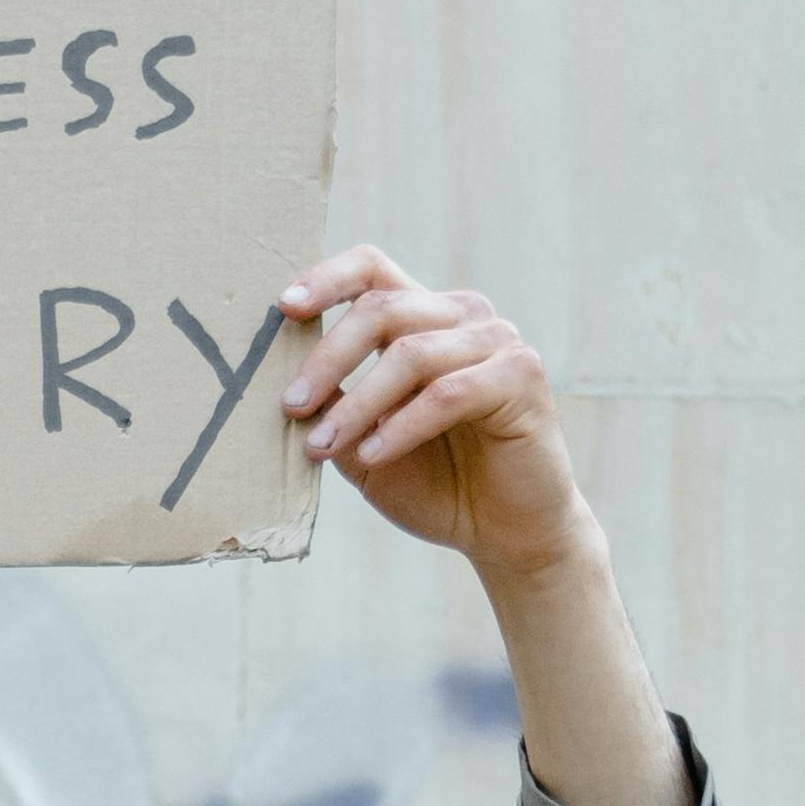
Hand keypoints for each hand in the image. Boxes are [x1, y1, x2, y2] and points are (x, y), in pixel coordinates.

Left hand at [279, 252, 596, 592]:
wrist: (506, 534)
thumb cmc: (437, 487)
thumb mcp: (366, 449)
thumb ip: (334, 412)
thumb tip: (285, 387)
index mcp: (425, 319)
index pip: (373, 272)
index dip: (327, 280)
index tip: (284, 309)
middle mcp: (463, 316)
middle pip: (382, 309)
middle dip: (328, 358)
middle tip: (291, 406)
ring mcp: (497, 340)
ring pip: (410, 354)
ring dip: (358, 404)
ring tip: (322, 448)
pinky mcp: (520, 375)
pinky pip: (447, 393)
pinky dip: (402, 426)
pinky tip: (373, 455)